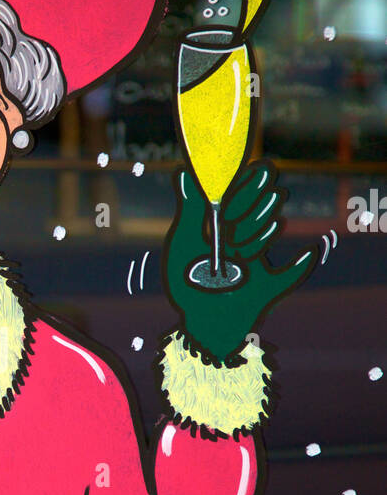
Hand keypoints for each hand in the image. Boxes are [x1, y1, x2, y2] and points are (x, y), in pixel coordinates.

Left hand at [163, 162, 316, 362]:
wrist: (198, 325)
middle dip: (261, 202)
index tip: (260, 169)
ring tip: (277, 218)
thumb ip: (190, 208)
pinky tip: (312, 251)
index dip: (249, 185)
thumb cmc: (187, 283)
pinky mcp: (267, 289)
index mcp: (220, 232)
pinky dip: (303, 265)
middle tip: (273, 189)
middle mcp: (240, 245)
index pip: (238, 203)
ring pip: (267, 237)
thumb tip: (183, 172)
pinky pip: (290, 276)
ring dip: (269, 227)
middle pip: (255, 215)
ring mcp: (255, 266)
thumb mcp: (185, 242)